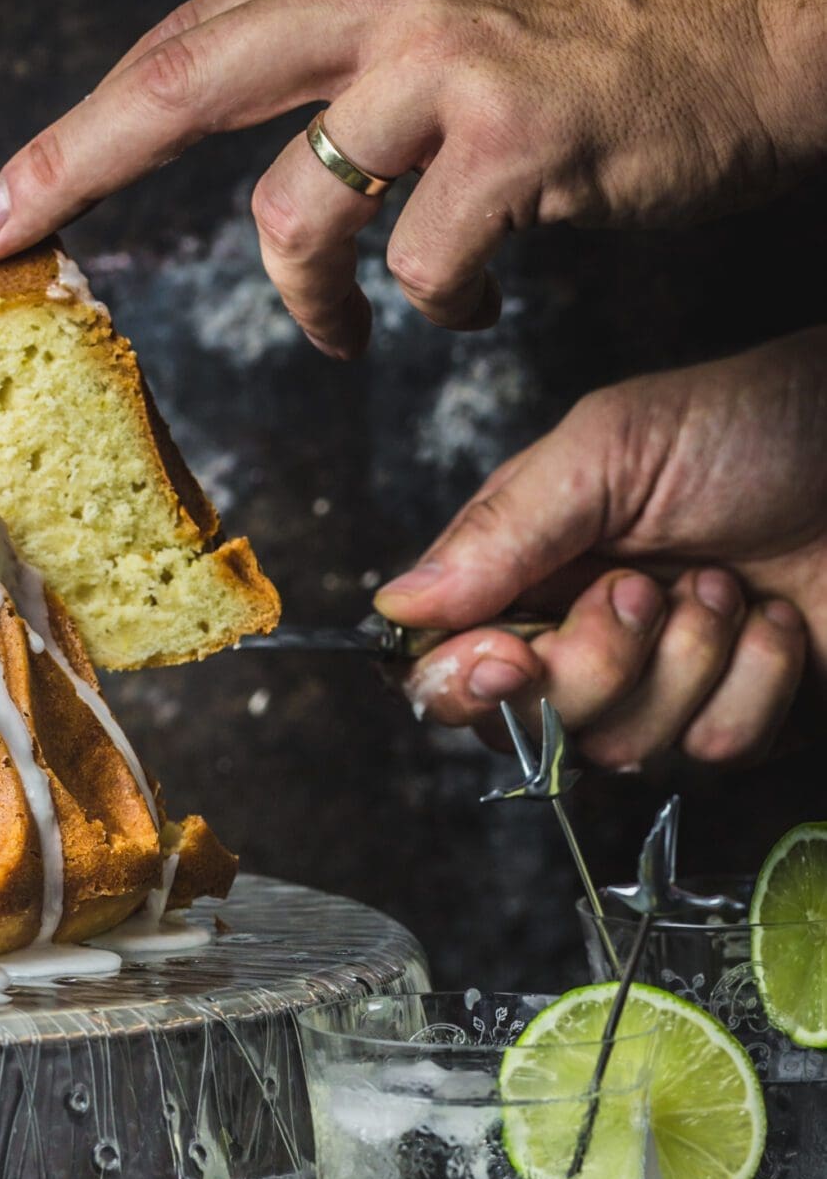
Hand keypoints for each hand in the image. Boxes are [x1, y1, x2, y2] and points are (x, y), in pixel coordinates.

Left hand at [0, 0, 826, 358]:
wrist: (774, 14)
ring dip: (313, 302)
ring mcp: (447, 52)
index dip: (83, 130)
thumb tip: (234, 74)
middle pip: (180, 81)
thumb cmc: (608, 24)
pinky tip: (481, 303)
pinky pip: (419, 269)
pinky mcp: (515, 132)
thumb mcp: (453, 1)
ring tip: (351, 326)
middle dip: (69, 164)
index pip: (185, 42)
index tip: (0, 202)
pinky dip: (438, 310)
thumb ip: (337, 39)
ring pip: (297, 212)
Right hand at [376, 329, 826, 769]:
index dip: (463, 684)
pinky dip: (755, 682)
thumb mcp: (614, 446)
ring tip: (729, 585)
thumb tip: (402, 604)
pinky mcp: (735, 722)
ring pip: (620, 749)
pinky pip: (712, 755)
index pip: (444, 670)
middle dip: (595, 664)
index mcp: (526, 571)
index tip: (509, 657)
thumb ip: (503, 529)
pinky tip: (777, 619)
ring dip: (687, 664)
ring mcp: (658, 689)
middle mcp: (579, 640)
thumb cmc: (767, 424)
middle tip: (648, 587)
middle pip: (526, 726)